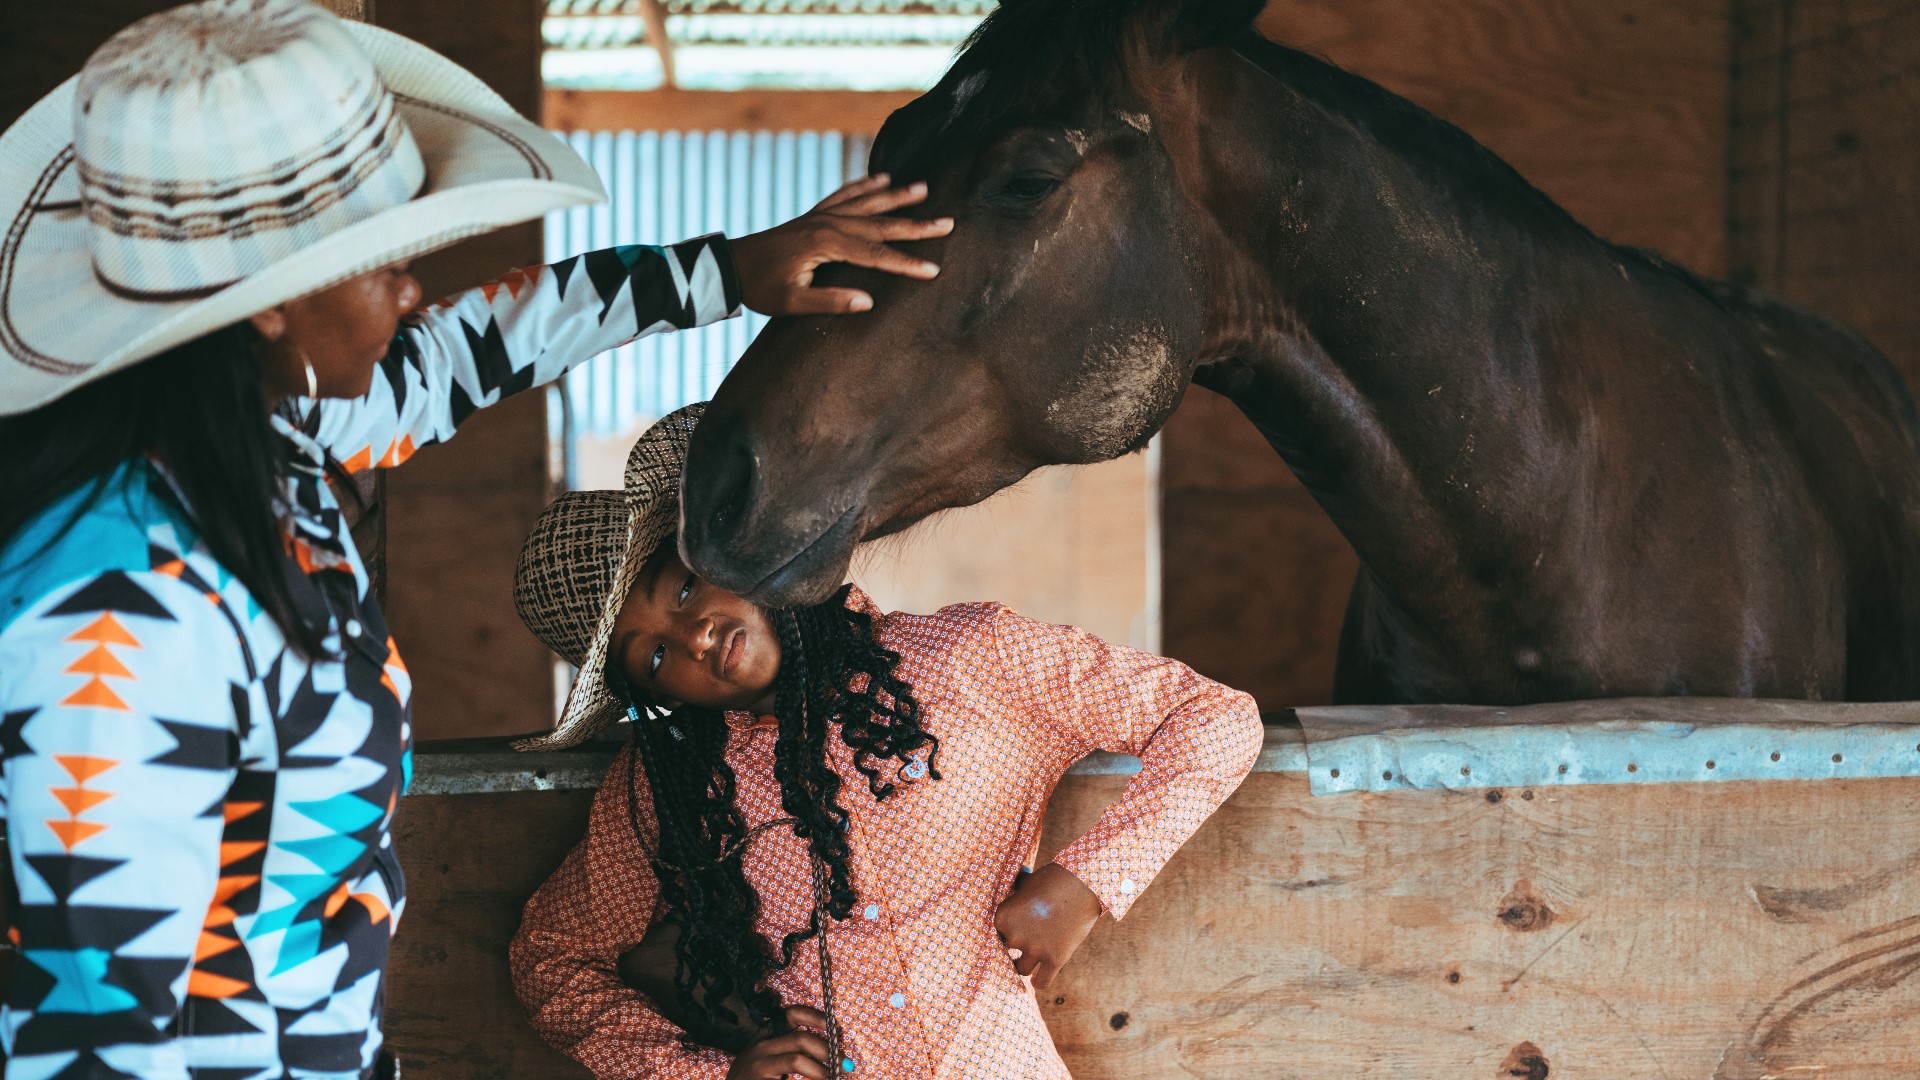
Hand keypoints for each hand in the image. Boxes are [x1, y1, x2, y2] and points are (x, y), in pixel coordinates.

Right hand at [727, 1005, 832, 1079]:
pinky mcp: (759, 1078)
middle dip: (826, 1050)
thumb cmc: (753, 1077)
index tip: (834, 1026)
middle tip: (842, 1062)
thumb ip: (791, 1049)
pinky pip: (790, 1079)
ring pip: (797, 1059)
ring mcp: (758, 1063)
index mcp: (766, 1034)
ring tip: (831, 1077)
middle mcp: (761, 1045)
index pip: (792, 1014)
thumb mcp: (767, 1057)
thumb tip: (831, 1050)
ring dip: (820, 1070)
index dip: (816, 1017)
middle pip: (801, 1039)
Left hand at [729, 174, 953, 315]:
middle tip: (948, 222)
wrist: (730, 266)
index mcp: (825, 244)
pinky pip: (844, 195)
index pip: (876, 254)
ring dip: (896, 196)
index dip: (906, 262)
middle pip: (880, 224)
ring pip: (866, 203)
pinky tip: (881, 178)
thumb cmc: (759, 288)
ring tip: (923, 188)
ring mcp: (820, 216)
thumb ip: (829, 301)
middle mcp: (827, 223)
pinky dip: (864, 186)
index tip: (934, 269)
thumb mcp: (791, 302)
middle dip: (916, 225)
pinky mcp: (813, 215)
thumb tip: (868, 302)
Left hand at [993, 863, 1102, 988]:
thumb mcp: (1027, 882)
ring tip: (1029, 959)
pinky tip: (1038, 978)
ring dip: (1025, 964)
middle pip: (1007, 950)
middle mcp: (1014, 936)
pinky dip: (1039, 981)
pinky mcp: (1055, 959)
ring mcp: (1035, 949)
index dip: (1008, 930)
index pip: (997, 933)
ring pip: (1021, 969)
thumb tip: (1013, 885)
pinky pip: (1041, 982)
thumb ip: (1016, 891)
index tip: (1016, 928)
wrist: (1081, 884)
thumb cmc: (1053, 879)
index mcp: (1002, 918)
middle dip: (1017, 945)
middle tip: (1027, 938)